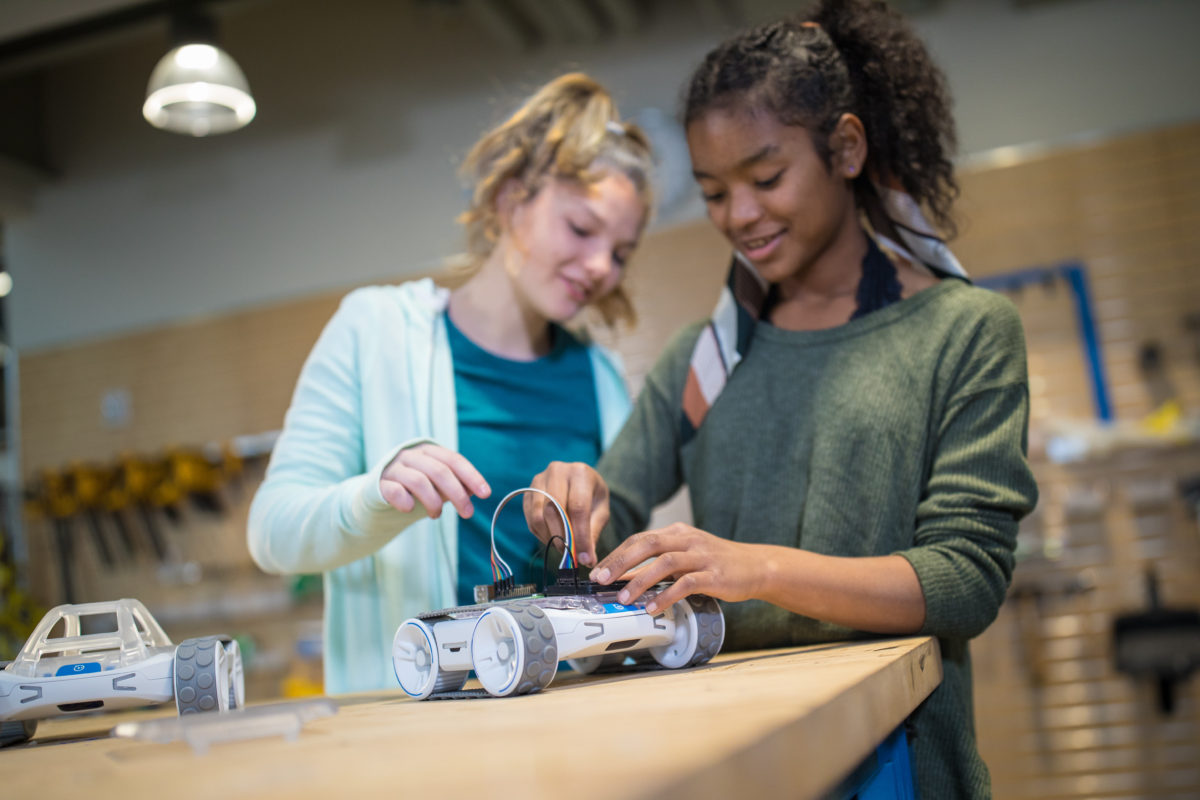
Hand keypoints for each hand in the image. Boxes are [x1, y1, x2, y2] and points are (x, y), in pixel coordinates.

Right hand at [379, 443, 489, 518]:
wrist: (377, 496)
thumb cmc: (413, 489)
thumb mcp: (436, 485)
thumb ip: (454, 485)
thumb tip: (476, 490)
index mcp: (428, 451)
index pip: (454, 460)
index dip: (471, 476)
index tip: (485, 494)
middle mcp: (410, 455)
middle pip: (439, 471)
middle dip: (457, 494)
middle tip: (468, 513)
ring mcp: (393, 468)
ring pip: (419, 481)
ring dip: (433, 501)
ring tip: (436, 514)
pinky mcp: (378, 484)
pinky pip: (395, 491)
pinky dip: (406, 502)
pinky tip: (410, 510)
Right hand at [524, 462, 609, 566]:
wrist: (577, 480)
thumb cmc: (592, 496)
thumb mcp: (600, 511)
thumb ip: (593, 533)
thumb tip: (587, 560)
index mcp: (580, 472)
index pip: (578, 507)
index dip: (580, 535)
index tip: (583, 557)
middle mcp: (557, 471)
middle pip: (554, 509)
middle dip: (562, 537)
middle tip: (570, 555)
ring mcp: (539, 480)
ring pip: (538, 515)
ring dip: (550, 537)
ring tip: (563, 547)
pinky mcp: (528, 491)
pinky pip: (530, 518)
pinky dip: (540, 534)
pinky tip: (552, 538)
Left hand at [589, 523, 763, 613]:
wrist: (756, 566)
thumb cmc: (716, 563)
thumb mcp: (686, 556)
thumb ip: (659, 563)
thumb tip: (624, 579)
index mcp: (678, 532)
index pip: (640, 538)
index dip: (617, 554)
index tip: (598, 571)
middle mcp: (688, 539)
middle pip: (648, 544)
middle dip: (621, 562)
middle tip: (602, 580)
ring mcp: (702, 556)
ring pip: (665, 563)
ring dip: (640, 581)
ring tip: (624, 598)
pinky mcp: (714, 575)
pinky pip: (686, 583)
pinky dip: (667, 596)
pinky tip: (653, 608)